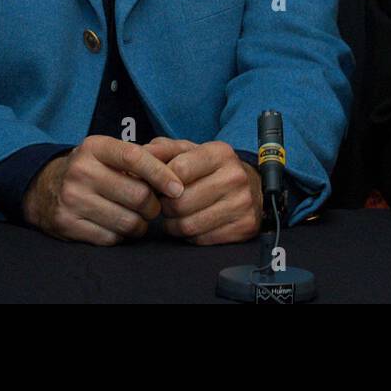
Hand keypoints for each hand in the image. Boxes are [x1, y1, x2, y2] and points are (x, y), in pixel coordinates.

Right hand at [22, 135, 185, 245]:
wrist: (42, 187)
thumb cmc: (91, 169)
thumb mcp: (107, 153)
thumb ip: (140, 158)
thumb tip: (177, 177)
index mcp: (95, 147)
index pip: (136, 158)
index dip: (162, 174)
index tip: (178, 188)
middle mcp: (81, 170)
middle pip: (138, 196)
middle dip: (154, 206)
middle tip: (153, 207)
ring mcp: (71, 198)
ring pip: (128, 221)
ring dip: (140, 224)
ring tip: (136, 217)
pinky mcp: (66, 224)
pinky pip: (110, 238)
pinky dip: (121, 236)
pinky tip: (116, 225)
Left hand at [144, 138, 263, 245]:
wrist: (253, 186)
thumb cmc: (212, 169)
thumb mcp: (190, 152)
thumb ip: (163, 150)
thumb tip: (138, 155)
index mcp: (221, 153)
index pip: (178, 170)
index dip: (160, 182)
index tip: (159, 186)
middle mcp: (235, 176)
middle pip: (180, 202)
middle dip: (165, 207)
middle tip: (166, 204)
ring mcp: (242, 203)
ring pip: (188, 225)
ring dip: (174, 224)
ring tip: (176, 215)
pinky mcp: (244, 226)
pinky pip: (201, 239)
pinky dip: (190, 236)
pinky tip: (192, 223)